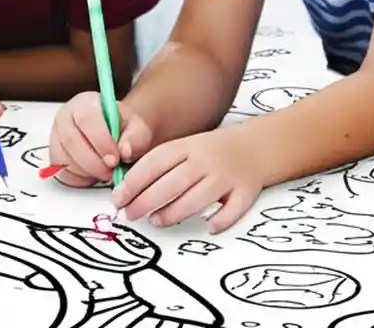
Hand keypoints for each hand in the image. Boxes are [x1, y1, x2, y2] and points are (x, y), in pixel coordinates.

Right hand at [48, 92, 151, 186]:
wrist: (116, 137)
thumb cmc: (123, 129)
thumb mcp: (137, 129)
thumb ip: (135, 137)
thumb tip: (125, 150)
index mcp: (85, 103)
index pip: (87, 118)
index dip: (100, 141)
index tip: (115, 159)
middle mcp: (65, 117)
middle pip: (72, 141)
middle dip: (94, 162)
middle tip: (111, 172)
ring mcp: (56, 138)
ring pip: (64, 160)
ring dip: (88, 172)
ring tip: (106, 172)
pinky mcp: (54, 158)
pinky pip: (62, 173)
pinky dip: (80, 179)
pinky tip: (94, 174)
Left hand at [112, 122, 262, 233]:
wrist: (256, 146)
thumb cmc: (210, 152)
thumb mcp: (184, 148)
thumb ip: (160, 165)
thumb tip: (126, 190)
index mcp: (187, 147)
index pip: (154, 164)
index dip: (133, 182)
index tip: (118, 198)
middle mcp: (205, 161)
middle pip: (171, 184)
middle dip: (146, 202)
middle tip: (131, 215)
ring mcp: (225, 177)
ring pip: (196, 199)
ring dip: (173, 213)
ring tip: (157, 221)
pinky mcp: (245, 192)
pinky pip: (231, 210)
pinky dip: (219, 221)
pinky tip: (207, 227)